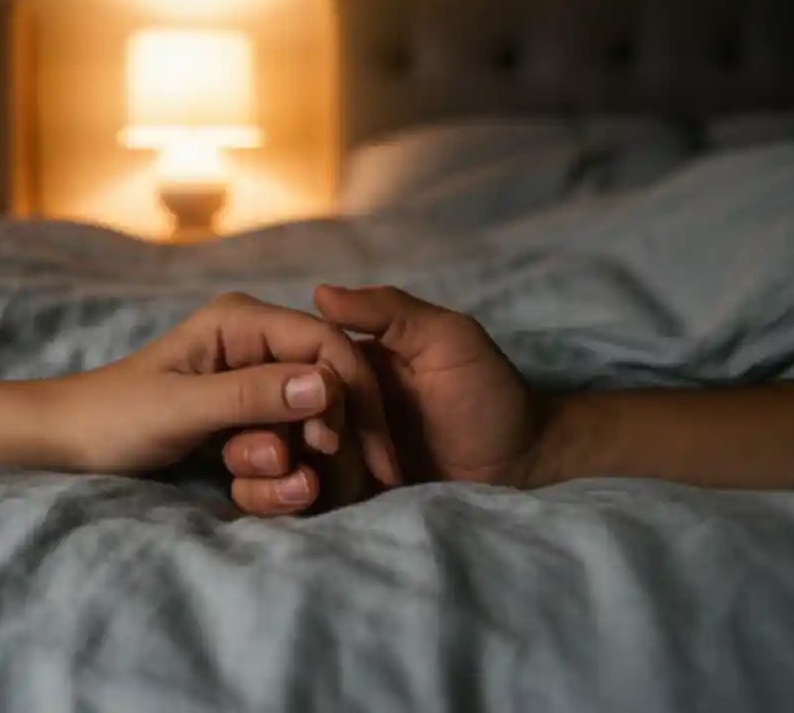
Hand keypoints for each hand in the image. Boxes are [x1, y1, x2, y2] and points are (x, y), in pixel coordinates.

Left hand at [61, 292, 399, 514]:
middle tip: (319, 486)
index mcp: (242, 322)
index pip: (327, 346)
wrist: (67, 448)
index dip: (350, 394)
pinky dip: (275, 481)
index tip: (346, 448)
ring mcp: (254, 388)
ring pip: (312, 429)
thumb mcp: (179, 408)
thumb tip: (325, 385)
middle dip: (327, 442)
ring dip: (291, 466)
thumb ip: (250, 396)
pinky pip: (288, 452)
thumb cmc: (111, 417)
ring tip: (244, 482)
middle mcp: (257, 347)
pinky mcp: (247, 424)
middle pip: (331, 390)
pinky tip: (241, 491)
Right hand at [223, 286, 541, 489]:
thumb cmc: (490, 394)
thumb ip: (390, 311)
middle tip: (318, 447)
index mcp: (344, 367)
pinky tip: (301, 499)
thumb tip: (318, 293)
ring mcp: (330, 456)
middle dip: (278, 432)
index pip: (290, 367)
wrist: (523, 468)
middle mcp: (327, 408)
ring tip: (309, 481)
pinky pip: (294, 497)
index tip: (313, 404)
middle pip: (271, 415)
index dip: (291, 384)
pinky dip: (284, 499)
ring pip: (270, 458)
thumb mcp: (448, 338)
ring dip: (275, 468)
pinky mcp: (339, 497)